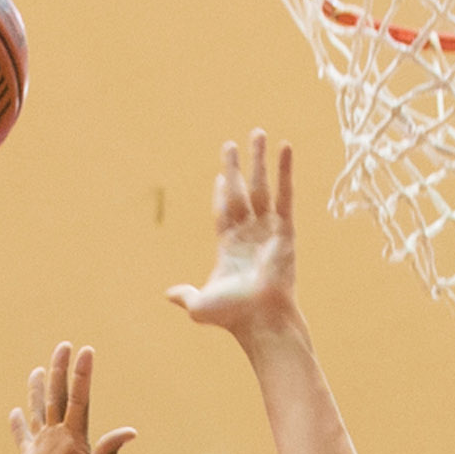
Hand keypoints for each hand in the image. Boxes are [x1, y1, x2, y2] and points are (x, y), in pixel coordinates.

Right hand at [9, 342, 137, 453]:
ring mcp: (44, 452)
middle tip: (63, 345)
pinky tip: (16, 412)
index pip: (80, 399)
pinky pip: (22, 438)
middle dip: (61, 372)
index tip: (86, 350)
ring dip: (39, 391)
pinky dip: (18, 425)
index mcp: (78, 441)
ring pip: (41, 413)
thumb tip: (130, 431)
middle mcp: (62, 441)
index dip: (82, 375)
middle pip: (59, 398)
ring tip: (39, 370)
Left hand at [166, 130, 298, 337]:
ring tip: (258, 133)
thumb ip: (186, 294)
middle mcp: (250, 235)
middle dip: (238, 168)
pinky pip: (285, 194)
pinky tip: (285, 148)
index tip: (223, 175)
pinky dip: (285, 171)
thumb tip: (169, 294)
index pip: (224, 213)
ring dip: (260, 160)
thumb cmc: (233, 316)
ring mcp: (268, 230)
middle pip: (242, 193)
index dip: (223, 193)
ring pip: (262, 187)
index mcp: (230, 248)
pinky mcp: (285, 229)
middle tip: (232, 144)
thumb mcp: (199, 305)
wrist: (260, 320)